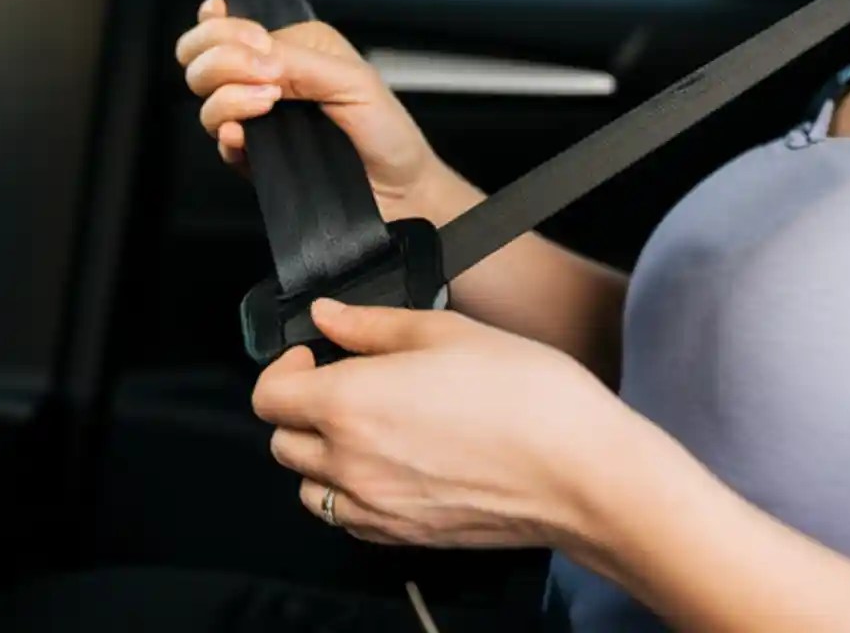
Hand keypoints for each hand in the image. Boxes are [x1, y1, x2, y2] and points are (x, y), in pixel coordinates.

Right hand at [175, 0, 458, 220]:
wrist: (399, 192)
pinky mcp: (255, 157)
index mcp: (292, 47)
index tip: (256, 45)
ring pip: (206, 99)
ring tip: (269, 105)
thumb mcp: (351, 80)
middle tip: (261, 75)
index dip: (225, 29)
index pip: (228, 23)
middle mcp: (269, 79)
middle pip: (203, 57)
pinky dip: (227, 134)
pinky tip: (246, 136)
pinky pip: (220, 141)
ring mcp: (258, 119)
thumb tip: (248, 55)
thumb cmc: (388, 133)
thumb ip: (296, 60)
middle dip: (217, 60)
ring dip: (228, 97)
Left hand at [251, 299, 640, 551]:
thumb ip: (370, 324)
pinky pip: (347, 518)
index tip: (313, 355)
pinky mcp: (403, 534)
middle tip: (341, 383)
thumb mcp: (444, 331)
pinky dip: (350, 494)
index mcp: (349, 403)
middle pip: (281, 441)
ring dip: (319, 456)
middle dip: (299, 408)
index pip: (268, 395)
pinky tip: (390, 465)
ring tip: (365, 428)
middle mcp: (350, 462)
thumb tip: (328, 315)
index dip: (283, 368)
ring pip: (308, 486)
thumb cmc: (526, 396)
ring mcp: (375, 506)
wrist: (581, 470)